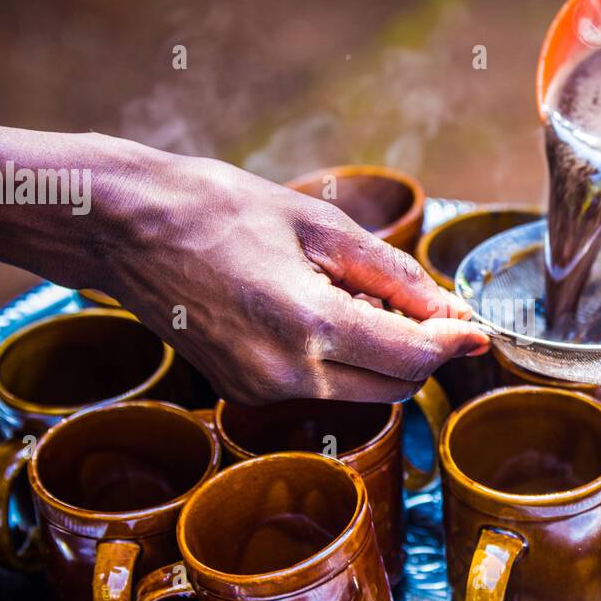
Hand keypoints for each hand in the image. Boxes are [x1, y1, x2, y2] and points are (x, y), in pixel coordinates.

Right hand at [96, 145, 488, 404]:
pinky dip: (340, 359)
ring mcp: (259, 389)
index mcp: (308, 324)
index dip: (454, 343)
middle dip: (421, 351)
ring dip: (381, 356)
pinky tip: (320, 310)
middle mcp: (285, 373)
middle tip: (419, 303)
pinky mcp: (241, 390)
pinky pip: (318, 386)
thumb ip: (394, 275)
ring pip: (359, 392)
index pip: (411, 358)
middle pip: (393, 387)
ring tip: (357, 295)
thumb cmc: (218, 208)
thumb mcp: (319, 225)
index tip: (476, 326)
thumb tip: (451, 312)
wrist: (124, 227)